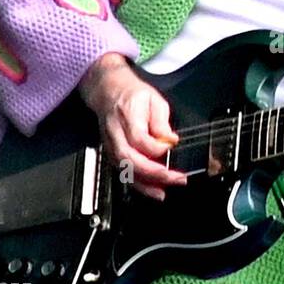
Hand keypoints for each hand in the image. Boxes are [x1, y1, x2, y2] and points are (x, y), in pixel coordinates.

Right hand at [78, 53, 186, 201]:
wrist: (108, 91)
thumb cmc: (133, 94)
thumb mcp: (154, 100)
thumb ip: (161, 122)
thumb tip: (170, 140)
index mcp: (127, 116)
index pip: (138, 138)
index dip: (156, 147)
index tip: (171, 146)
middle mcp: (115, 133)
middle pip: (129, 158)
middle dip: (153, 173)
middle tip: (175, 178)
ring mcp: (111, 145)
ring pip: (123, 170)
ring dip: (144, 184)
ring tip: (163, 192)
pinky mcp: (111, 153)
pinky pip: (123, 172)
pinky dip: (138, 184)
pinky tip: (152, 190)